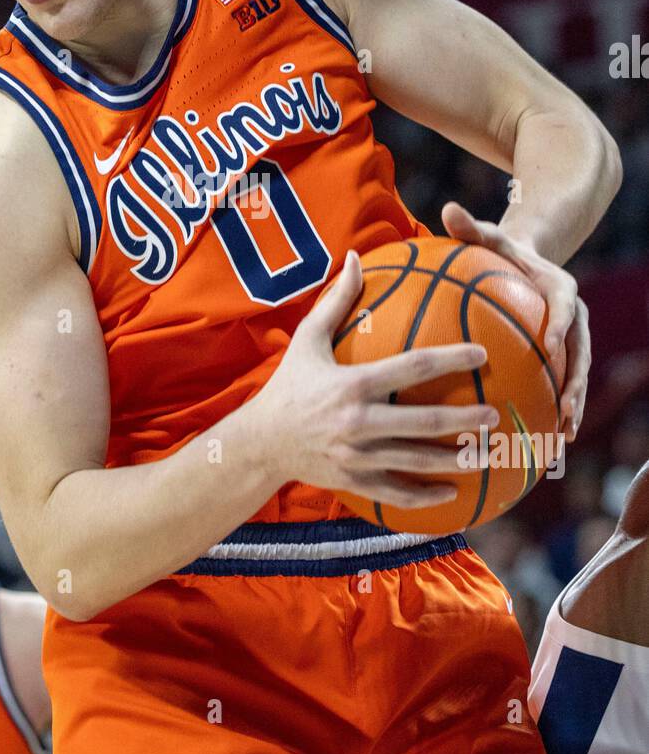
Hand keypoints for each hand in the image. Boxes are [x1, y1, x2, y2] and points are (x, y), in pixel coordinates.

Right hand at [253, 251, 498, 510]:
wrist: (261, 442)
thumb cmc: (289, 385)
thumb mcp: (308, 340)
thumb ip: (337, 300)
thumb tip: (355, 257)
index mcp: (352, 384)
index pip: (411, 367)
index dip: (450, 359)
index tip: (482, 354)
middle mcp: (358, 421)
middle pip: (422, 421)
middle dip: (462, 419)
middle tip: (493, 415)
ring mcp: (356, 455)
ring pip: (414, 460)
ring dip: (453, 460)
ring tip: (485, 454)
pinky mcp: (354, 481)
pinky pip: (396, 493)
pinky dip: (426, 497)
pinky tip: (453, 494)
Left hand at [441, 201, 588, 442]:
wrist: (525, 261)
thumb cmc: (499, 251)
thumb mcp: (487, 236)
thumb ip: (469, 226)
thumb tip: (446, 207)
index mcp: (559, 287)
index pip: (565, 305)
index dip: (559, 323)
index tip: (550, 342)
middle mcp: (574, 315)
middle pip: (581, 350)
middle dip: (576, 379)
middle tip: (566, 405)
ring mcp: (571, 338)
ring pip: (578, 373)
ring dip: (575, 403)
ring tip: (565, 433)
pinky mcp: (562, 354)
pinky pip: (563, 383)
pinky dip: (559, 408)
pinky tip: (548, 439)